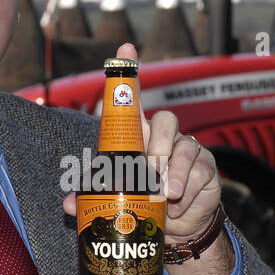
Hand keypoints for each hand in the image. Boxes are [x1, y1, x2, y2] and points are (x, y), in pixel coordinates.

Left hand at [61, 41, 221, 242]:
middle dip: (159, 145)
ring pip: (184, 146)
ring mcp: (188, 150)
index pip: (135, 99)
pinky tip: (178, 202)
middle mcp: (165, 137)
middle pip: (164, 120)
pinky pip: (199, 171)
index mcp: (140, 136)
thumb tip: (70, 205)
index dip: (129, 72)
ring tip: (166, 193)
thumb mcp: (118, 196)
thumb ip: (94, 195)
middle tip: (152, 171)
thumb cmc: (145, 199)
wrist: (177, 226)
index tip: (124, 47)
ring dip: (174, 171)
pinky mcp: (205, 168)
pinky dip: (187, 189)